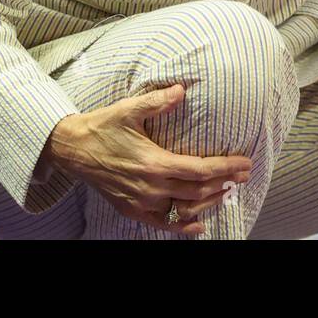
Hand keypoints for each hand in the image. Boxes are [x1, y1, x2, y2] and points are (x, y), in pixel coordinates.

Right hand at [40, 85, 253, 234]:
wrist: (73, 149)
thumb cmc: (103, 127)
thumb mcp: (129, 109)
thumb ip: (158, 101)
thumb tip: (181, 90)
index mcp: (153, 163)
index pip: (199, 170)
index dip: (225, 168)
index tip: (244, 163)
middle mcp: (150, 187)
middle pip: (197, 191)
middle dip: (225, 183)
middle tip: (244, 175)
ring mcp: (141, 202)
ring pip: (184, 209)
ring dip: (210, 202)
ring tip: (229, 191)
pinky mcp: (132, 210)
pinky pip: (162, 224)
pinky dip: (182, 227)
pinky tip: (199, 226)